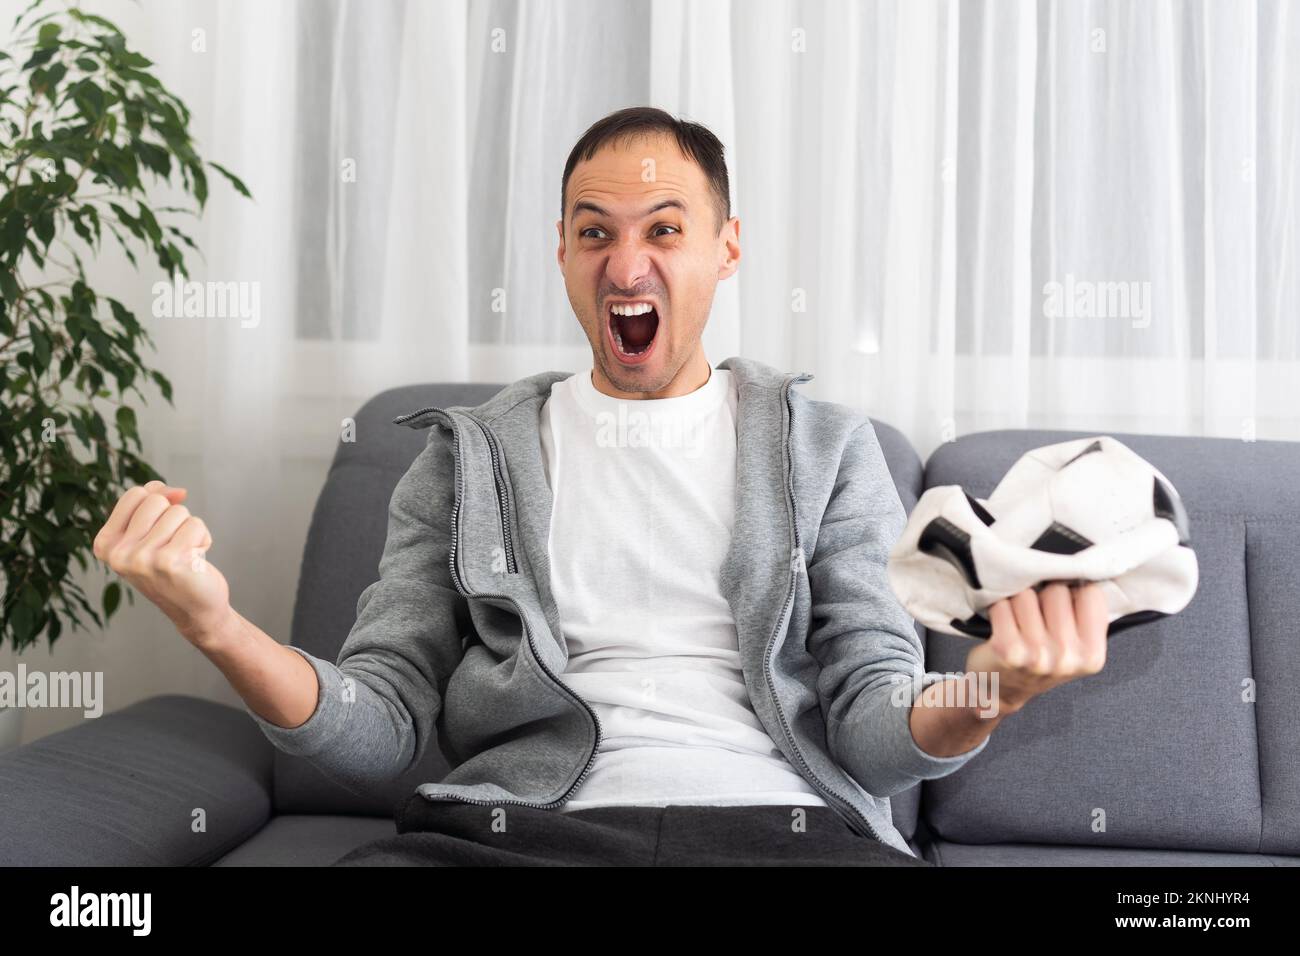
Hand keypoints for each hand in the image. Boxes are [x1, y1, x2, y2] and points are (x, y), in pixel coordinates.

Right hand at [92, 480, 231, 643]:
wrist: (195, 611)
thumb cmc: (174, 568)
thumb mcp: (151, 535)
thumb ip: (154, 505)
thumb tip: (177, 491)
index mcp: (105, 544)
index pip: (136, 494)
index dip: (159, 500)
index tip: (163, 526)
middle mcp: (119, 553)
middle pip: (156, 500)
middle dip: (174, 518)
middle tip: (174, 546)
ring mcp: (142, 558)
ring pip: (179, 512)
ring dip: (190, 531)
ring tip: (184, 555)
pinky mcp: (170, 561)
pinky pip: (196, 525)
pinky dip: (203, 539)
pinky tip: (195, 562)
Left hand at [963, 582, 1108, 713]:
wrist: (1000, 692)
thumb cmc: (1039, 662)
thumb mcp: (1075, 649)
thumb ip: (1085, 618)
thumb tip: (1083, 571)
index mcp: (1092, 655)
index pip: (1092, 594)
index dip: (1075, 591)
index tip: (1064, 602)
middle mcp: (1068, 657)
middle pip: (1057, 590)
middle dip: (1044, 594)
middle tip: (1037, 614)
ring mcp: (1037, 655)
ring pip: (1027, 594)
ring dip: (1018, 600)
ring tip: (1019, 619)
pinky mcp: (1008, 649)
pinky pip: (1002, 605)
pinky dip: (998, 608)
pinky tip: (1001, 623)